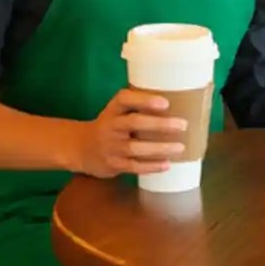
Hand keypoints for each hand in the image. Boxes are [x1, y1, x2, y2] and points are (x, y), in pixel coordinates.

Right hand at [68, 89, 187, 177]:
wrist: (81, 148)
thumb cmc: (111, 126)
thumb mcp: (117, 112)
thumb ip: (138, 106)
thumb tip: (179, 101)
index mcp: (113, 109)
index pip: (125, 99)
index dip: (144, 100)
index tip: (165, 103)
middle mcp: (110, 126)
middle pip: (134, 123)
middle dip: (159, 124)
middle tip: (182, 125)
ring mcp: (110, 146)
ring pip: (136, 148)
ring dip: (159, 148)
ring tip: (180, 147)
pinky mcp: (113, 164)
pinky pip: (133, 166)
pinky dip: (151, 166)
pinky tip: (167, 164)